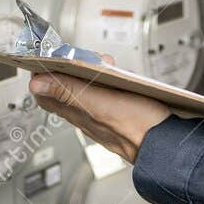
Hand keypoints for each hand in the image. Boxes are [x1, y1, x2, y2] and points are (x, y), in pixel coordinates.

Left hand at [28, 71, 172, 163]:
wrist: (167, 146)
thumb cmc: (138, 126)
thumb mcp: (100, 102)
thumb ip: (68, 91)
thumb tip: (36, 84)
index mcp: (77, 112)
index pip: (46, 92)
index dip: (45, 73)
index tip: (53, 57)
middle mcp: (86, 116)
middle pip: (65, 87)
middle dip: (73, 67)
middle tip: (86, 57)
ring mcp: (102, 116)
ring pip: (86, 89)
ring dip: (92, 72)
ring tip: (107, 64)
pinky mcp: (119, 114)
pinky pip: (104, 94)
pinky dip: (108, 81)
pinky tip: (119, 78)